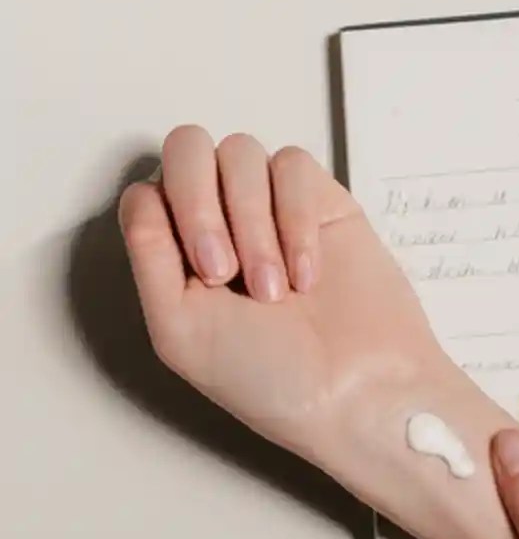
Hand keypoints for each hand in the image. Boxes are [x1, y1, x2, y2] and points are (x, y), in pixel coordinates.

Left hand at [118, 126, 518, 538]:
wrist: (356, 390)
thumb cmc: (271, 377)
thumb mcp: (179, 330)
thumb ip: (149, 257)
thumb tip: (142, 192)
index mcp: (177, 253)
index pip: (150, 188)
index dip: (171, 216)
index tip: (210, 277)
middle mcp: (221, 221)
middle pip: (188, 149)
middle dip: (200, 200)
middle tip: (227, 268)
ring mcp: (272, 208)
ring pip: (241, 153)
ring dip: (253, 220)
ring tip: (276, 287)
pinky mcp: (323, 201)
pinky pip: (295, 166)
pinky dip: (296, 217)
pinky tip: (307, 272)